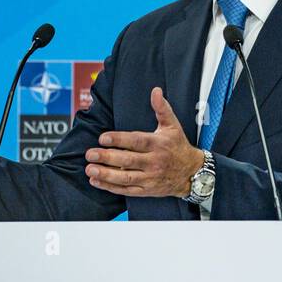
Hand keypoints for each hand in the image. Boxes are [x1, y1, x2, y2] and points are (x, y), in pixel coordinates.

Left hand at [85, 87, 204, 197]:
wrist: (192, 173)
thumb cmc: (178, 146)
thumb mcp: (173, 125)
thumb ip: (162, 108)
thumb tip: (156, 91)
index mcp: (158, 144)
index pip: (136, 141)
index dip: (118, 140)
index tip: (102, 138)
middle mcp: (154, 162)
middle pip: (128, 160)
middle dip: (107, 157)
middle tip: (90, 154)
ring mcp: (150, 178)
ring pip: (125, 178)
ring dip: (106, 174)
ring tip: (90, 169)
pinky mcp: (147, 190)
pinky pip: (127, 190)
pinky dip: (111, 187)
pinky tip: (97, 182)